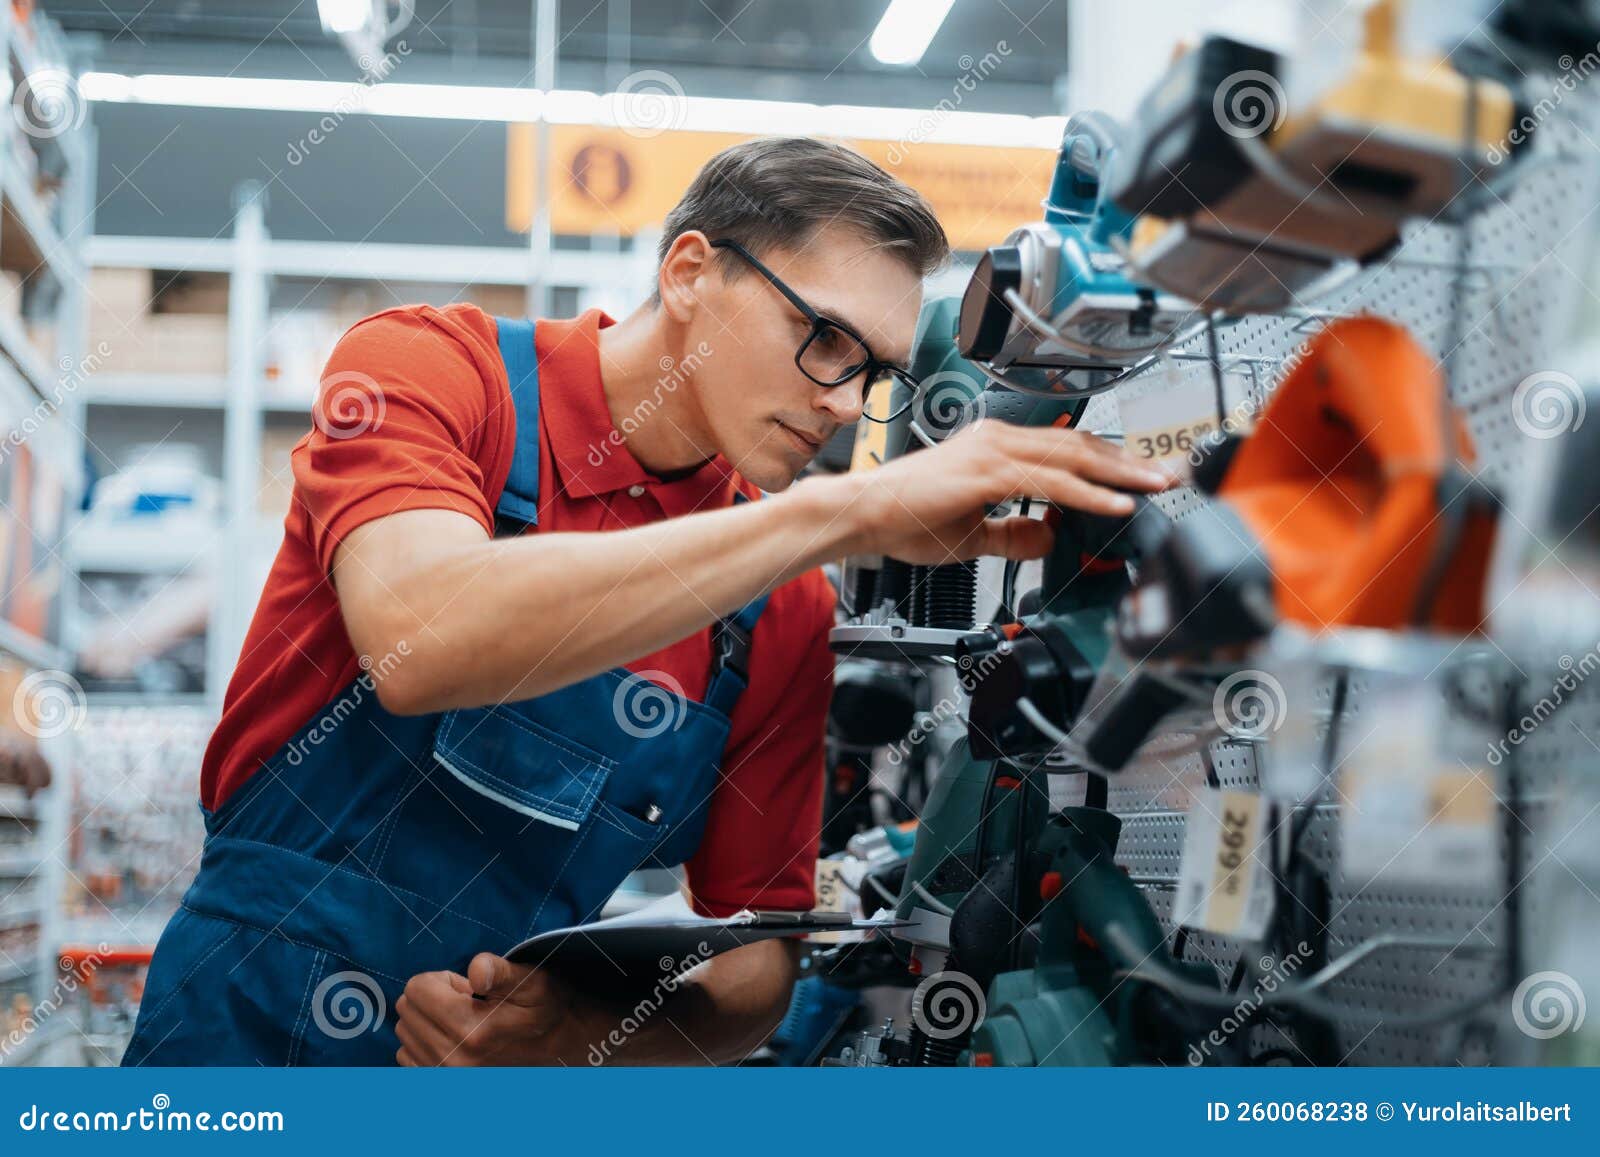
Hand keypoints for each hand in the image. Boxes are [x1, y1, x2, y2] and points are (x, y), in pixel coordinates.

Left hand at [396, 953, 590, 1065]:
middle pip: (407, 1009)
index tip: (469, 989)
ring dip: (428, 1020)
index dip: (443, 979)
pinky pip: (406, 1056)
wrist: (557, 1046)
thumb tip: (476, 972)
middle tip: (467, 1004)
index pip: (417, 989)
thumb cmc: (542, 1007)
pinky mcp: (439, 1087)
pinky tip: (452, 1039)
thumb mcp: (530, 981)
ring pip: (404, 1031)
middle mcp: (453, 1061)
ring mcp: (444, 1078)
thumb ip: (499, 972)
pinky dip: (422, 1041)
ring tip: (463, 1022)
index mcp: (472, 1032)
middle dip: (433, 997)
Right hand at [835, 419, 1176, 564]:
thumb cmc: (906, 521)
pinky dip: (1089, 494)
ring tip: (1154, 486)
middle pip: (1080, 446)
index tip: (1139, 478)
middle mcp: (999, 440)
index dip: (1107, 464)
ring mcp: (994, 451)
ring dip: (1120, 474)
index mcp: (996, 448)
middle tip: (1166, 475)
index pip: (1066, 450)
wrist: (865, 516)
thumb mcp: (974, 536)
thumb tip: (1048, 535)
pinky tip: (1116, 505)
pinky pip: (1052, 483)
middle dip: (1127, 464)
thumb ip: (1012, 534)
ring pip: (1073, 458)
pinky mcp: (989, 472)